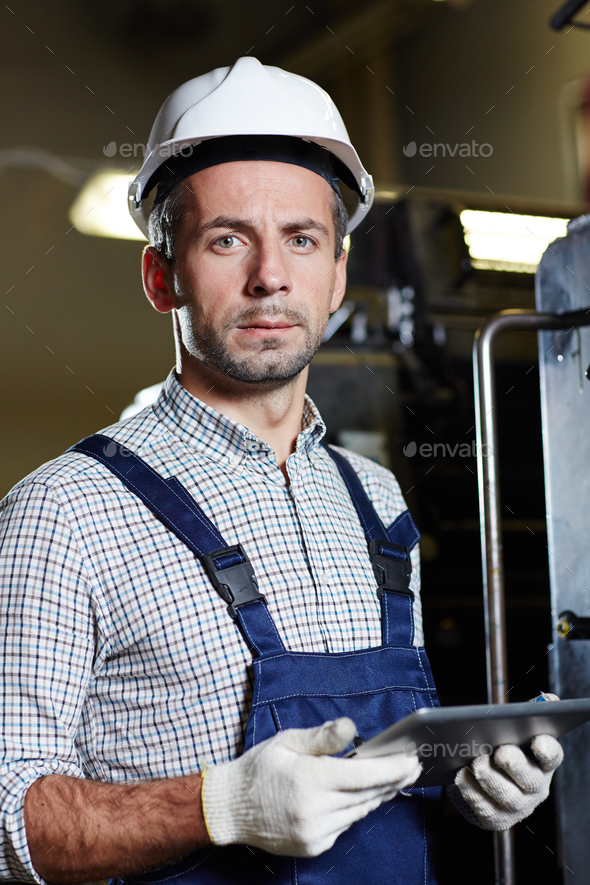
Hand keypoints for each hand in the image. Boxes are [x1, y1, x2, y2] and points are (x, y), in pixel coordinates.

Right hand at [201, 717, 420, 856]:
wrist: (231, 808)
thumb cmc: (258, 769)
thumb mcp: (287, 741)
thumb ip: (322, 737)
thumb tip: (352, 728)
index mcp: (309, 779)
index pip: (363, 775)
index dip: (392, 768)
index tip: (411, 760)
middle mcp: (315, 810)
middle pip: (368, 794)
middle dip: (393, 780)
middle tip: (412, 767)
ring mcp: (315, 832)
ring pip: (360, 811)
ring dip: (378, 794)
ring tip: (393, 779)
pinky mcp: (314, 846)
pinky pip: (345, 824)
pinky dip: (356, 809)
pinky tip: (360, 796)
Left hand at [448, 693, 563, 830]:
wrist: (484, 775)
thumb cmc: (500, 743)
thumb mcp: (513, 727)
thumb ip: (528, 712)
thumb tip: (549, 700)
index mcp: (542, 760)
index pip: (552, 755)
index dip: (547, 749)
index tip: (537, 740)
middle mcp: (536, 786)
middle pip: (529, 779)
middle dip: (514, 764)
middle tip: (499, 753)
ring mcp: (518, 805)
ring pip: (508, 797)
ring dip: (490, 779)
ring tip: (475, 763)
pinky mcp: (498, 818)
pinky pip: (486, 810)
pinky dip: (472, 793)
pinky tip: (460, 777)